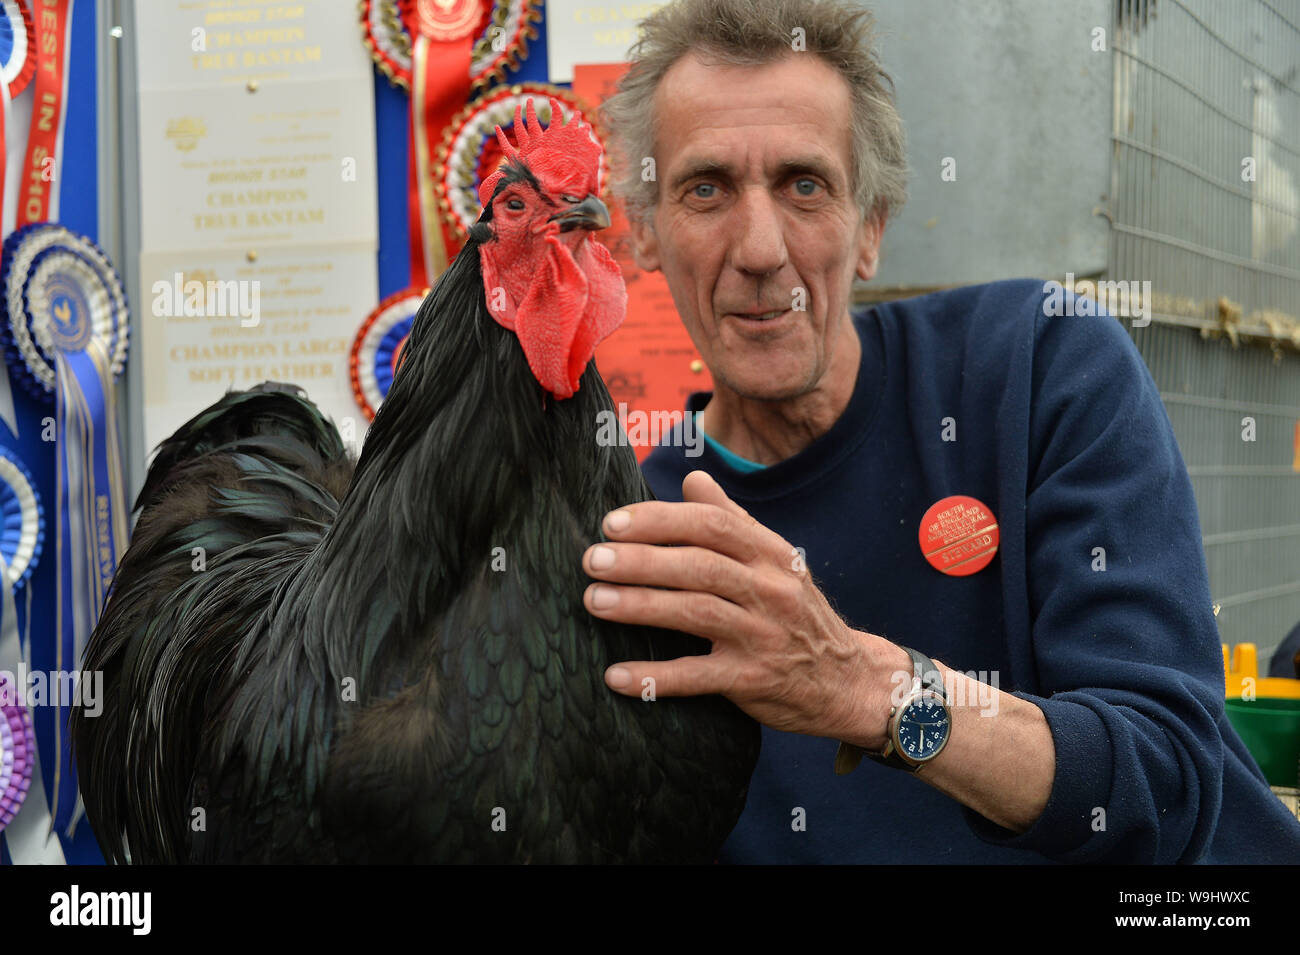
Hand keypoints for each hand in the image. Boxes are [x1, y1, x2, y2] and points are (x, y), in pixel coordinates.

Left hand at [582, 470, 908, 746]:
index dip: (659, 520)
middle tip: (592, 560)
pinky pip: (697, 676)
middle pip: (698, 565)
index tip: (613, 523)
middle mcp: (770, 589)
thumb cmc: (797, 612)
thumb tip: (692, 478)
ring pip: (695, 613)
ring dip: (639, 606)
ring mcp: (763, 635)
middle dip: (640, 560)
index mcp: (770, 553)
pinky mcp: (753, 680)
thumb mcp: (776, 561)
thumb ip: (733, 520)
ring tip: (595, 601)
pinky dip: (655, 677)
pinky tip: (616, 675)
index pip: (711, 525)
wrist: (848, 680)